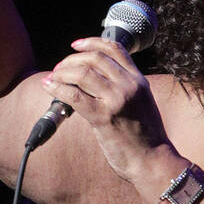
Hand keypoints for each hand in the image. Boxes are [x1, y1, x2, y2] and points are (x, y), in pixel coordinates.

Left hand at [42, 37, 173, 182]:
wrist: (153, 161)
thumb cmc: (146, 138)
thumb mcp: (142, 104)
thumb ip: (124, 89)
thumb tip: (93, 82)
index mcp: (138, 81)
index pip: (115, 48)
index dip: (92, 42)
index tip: (76, 45)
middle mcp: (129, 85)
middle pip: (94, 58)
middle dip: (71, 60)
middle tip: (59, 69)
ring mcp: (117, 100)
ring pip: (82, 73)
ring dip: (62, 73)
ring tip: (53, 78)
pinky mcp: (103, 117)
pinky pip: (74, 96)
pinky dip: (58, 89)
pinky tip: (50, 87)